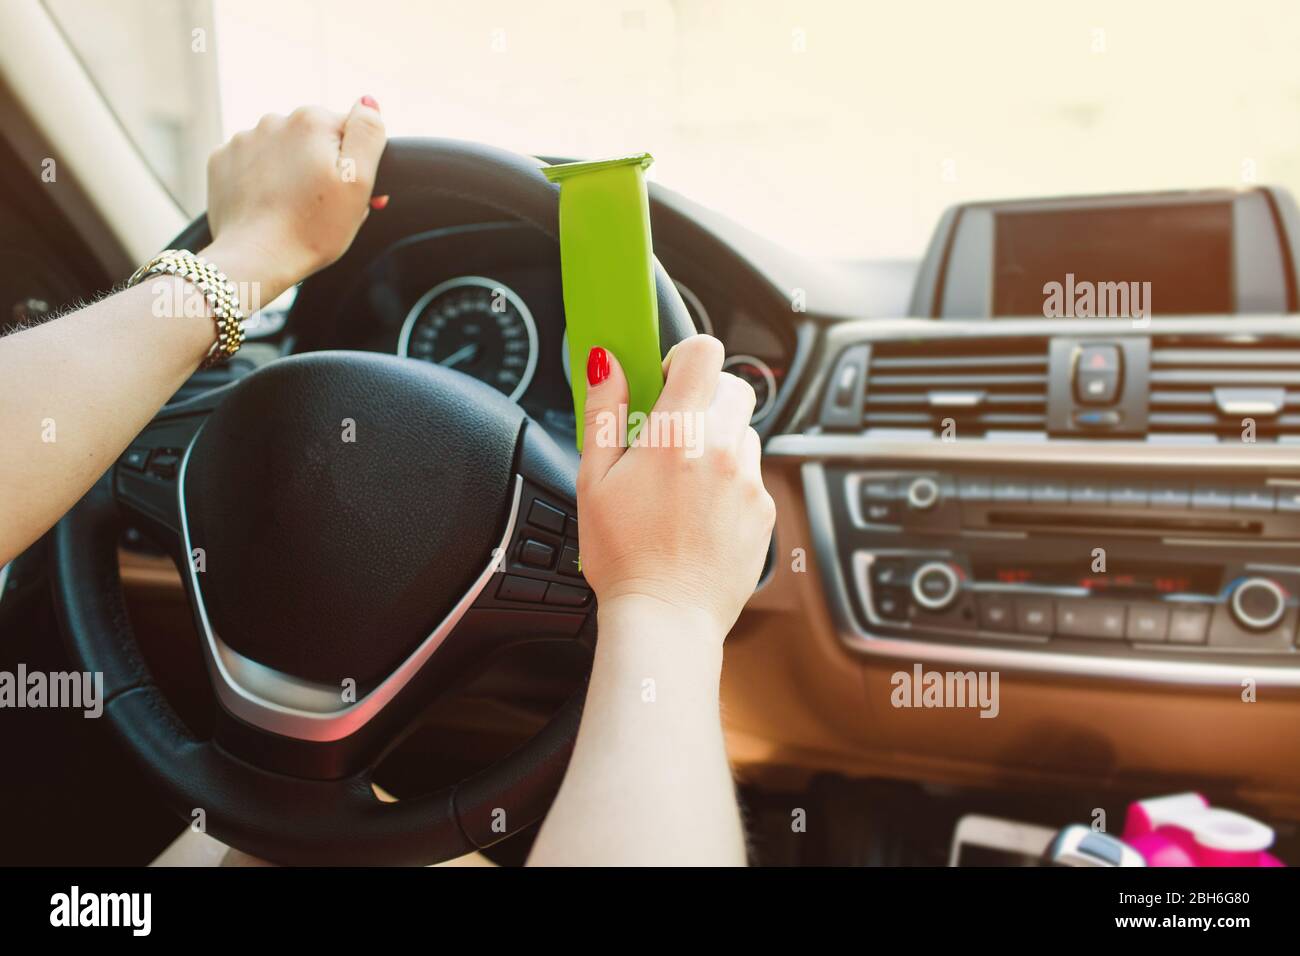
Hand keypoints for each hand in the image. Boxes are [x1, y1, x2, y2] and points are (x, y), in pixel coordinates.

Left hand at [201, 98, 386, 310]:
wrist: (255, 259)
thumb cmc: (313, 228)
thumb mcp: (358, 182)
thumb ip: (368, 133)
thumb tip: (368, 101)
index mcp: (312, 120)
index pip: (349, 132)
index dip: (356, 165)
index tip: (350, 194)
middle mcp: (274, 119)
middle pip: (313, 140)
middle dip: (321, 167)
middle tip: (324, 208)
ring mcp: (243, 140)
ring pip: (281, 151)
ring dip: (291, 172)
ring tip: (293, 209)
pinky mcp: (221, 161)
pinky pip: (251, 164)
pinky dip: (262, 181)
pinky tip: (268, 205)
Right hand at [577, 334, 775, 639]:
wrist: (666, 618)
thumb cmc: (624, 556)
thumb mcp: (594, 479)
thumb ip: (603, 412)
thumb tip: (605, 362)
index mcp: (677, 435)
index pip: (705, 354)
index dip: (685, 357)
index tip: (667, 378)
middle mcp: (722, 452)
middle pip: (734, 387)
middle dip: (705, 398)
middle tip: (672, 431)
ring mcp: (749, 483)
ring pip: (744, 434)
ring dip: (718, 442)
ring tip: (683, 481)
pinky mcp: (764, 512)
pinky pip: (750, 476)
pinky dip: (729, 482)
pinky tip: (699, 513)